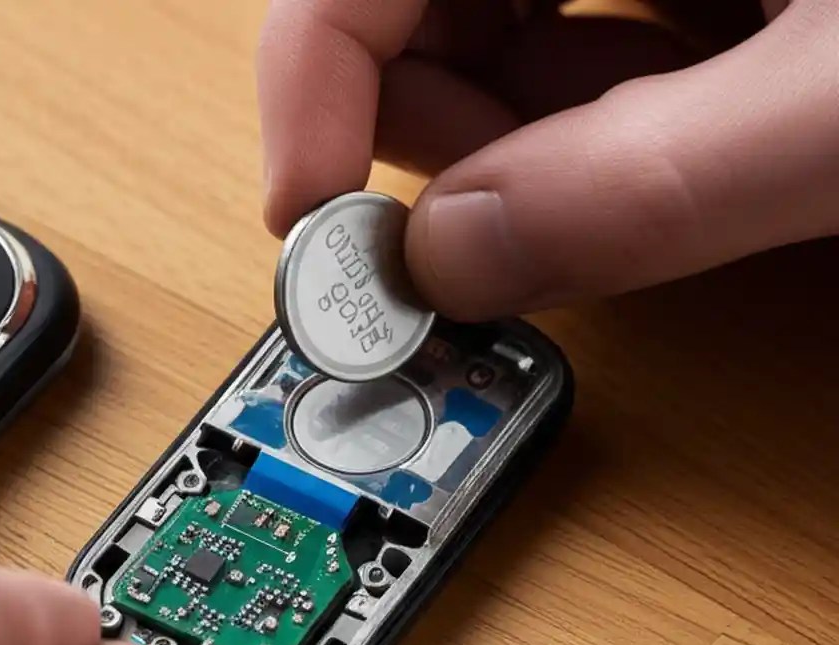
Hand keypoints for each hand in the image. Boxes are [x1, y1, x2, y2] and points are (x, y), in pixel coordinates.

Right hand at [257, 0, 838, 319]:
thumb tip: (458, 263)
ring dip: (507, 159)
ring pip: (493, 49)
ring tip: (580, 220)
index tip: (311, 220)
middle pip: (413, 13)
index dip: (308, 82)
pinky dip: (581, 151)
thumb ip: (652, 181)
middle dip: (424, 140)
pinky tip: (640, 186)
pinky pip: (580, 67)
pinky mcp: (693, 3)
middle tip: (466, 248)